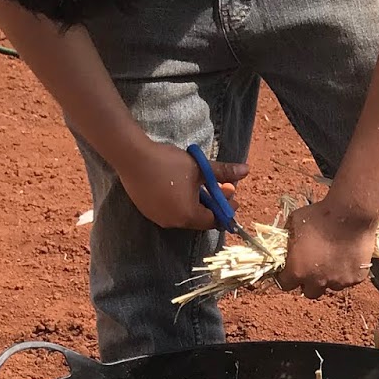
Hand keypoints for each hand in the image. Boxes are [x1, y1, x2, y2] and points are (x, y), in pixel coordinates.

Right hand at [117, 139, 246, 230]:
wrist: (131, 156)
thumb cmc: (168, 163)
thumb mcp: (199, 168)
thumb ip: (223, 172)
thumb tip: (247, 170)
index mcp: (189, 216)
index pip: (214, 220)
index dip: (225, 209)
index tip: (232, 197)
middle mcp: (174, 222)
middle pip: (200, 219)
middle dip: (212, 204)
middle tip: (219, 189)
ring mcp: (158, 218)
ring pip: (184, 214)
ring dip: (195, 203)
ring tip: (199, 186)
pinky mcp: (147, 210)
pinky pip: (169, 210)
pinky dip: (179, 202)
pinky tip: (180, 187)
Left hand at [278, 198, 378, 298]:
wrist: (350, 214)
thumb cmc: (319, 216)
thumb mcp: (294, 223)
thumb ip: (289, 239)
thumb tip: (287, 244)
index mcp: (297, 270)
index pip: (285, 284)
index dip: (286, 277)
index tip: (289, 270)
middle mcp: (317, 281)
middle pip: (310, 292)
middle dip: (309, 283)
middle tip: (312, 269)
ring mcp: (339, 281)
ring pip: (331, 286)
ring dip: (329, 278)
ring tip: (333, 261)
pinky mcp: (356, 278)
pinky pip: (349, 279)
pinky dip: (347, 271)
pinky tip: (348, 256)